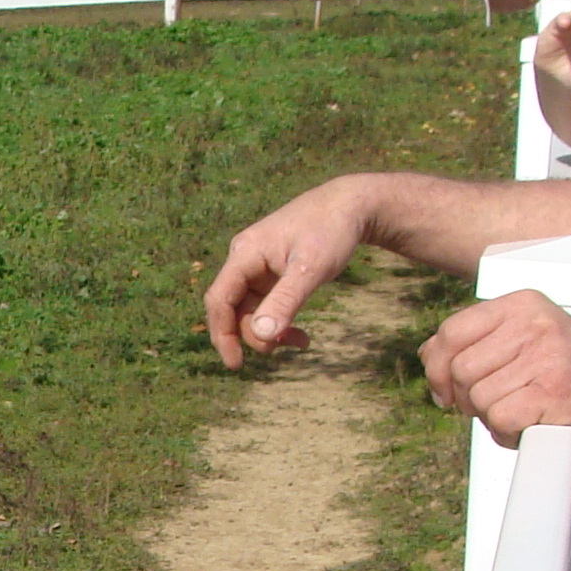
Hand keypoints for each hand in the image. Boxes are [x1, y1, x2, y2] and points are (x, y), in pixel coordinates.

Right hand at [204, 174, 383, 367]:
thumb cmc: (331, 232)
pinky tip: (300, 334)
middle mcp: (245, 259)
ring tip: (301, 341)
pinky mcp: (273, 271)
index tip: (236, 365)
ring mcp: (258, 265)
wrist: (352, 205)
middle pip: (233, 308)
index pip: (219, 300)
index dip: (222, 334)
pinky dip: (280, 320)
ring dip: (270, 330)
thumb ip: (285, 302)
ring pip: (250, 309)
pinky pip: (266, 303)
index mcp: (245, 254)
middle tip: (282, 349)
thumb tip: (261, 336)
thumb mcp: (310, 270)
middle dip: (253, 334)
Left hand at [418, 290, 570, 448]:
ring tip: (526, 413)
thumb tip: (428, 354)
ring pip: (478, 397)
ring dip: (493, 418)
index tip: (447, 392)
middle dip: (467, 399)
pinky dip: (508, 434)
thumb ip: (481, 342)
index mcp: (523, 304)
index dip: (438, 369)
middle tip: (497, 407)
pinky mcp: (555, 392)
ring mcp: (547, 356)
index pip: (452, 331)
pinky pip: (500, 419)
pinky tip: (533, 427)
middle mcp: (534, 323)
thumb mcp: (530, 340)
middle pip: (460, 369)